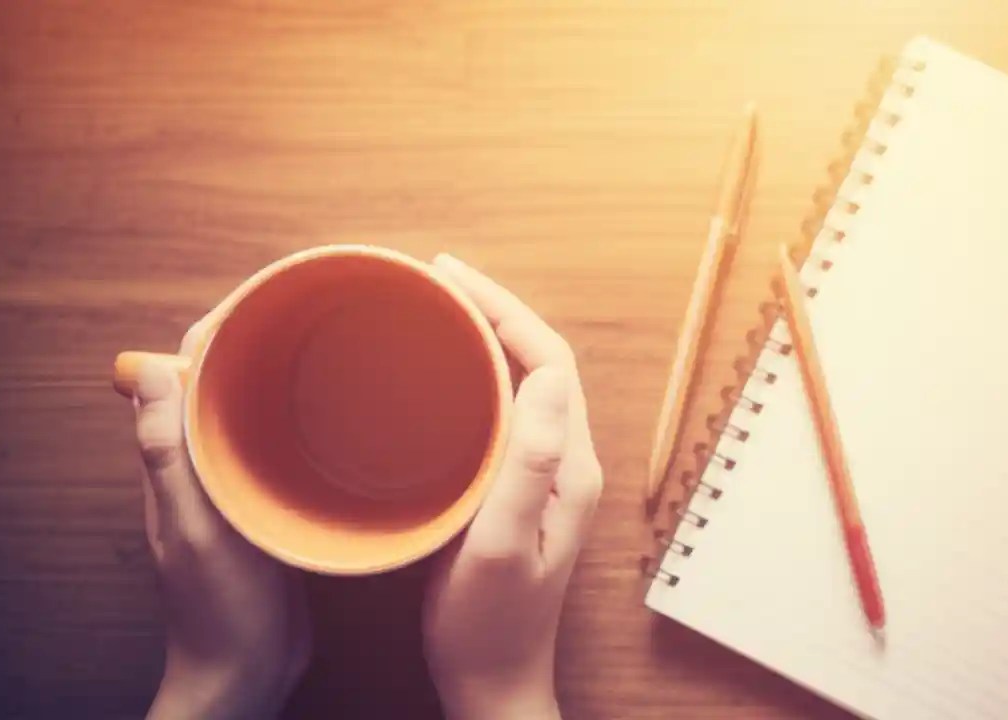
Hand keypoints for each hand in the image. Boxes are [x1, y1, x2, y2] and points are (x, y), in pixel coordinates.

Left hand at [133, 315, 310, 719]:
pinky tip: (345, 417)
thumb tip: (142, 365)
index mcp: (177, 457)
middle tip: (321, 309)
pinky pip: (284, 443)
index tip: (274, 292)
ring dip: (287, 374)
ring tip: (337, 345)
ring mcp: (238, 481)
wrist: (246, 672)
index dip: (223, 322)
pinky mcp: (269, 503)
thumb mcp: (192, 527)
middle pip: (227, 379)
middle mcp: (204, 460)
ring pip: (258, 408)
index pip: (189, 366)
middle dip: (263, 338)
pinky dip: (306, 419)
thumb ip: (167, 453)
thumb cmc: (218, 608)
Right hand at [423, 255, 603, 719]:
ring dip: (487, 335)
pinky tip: (443, 369)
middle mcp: (567, 461)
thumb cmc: (488, 623)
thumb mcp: (499, 544)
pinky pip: (507, 409)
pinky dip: (477, 374)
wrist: (492, 679)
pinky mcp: (521, 486)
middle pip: (541, 360)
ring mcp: (547, 473)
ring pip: (525, 380)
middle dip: (494, 309)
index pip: (549, 359)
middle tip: (437, 276)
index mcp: (570, 466)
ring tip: (439, 305)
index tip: (450, 275)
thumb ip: (527, 463)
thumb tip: (548, 374)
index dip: (504, 309)